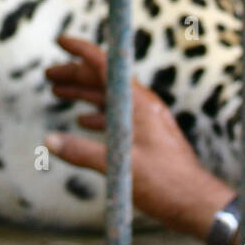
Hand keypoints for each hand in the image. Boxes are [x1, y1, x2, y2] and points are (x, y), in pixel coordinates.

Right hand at [43, 34, 235, 241]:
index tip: (61, 40)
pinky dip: (98, 113)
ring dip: (84, 93)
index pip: (107, 64)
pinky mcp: (149, 136)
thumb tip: (48, 141)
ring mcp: (147, 120)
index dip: (81, 50)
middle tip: (48, 74)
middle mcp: (142, 106)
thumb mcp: (118, 166)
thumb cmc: (164, 184)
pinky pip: (118, 115)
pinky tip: (83, 121)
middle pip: (105, 79)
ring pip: (110, 97)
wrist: (197, 203)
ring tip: (58, 93)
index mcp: (137, 104)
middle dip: (75, 74)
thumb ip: (82, 152)